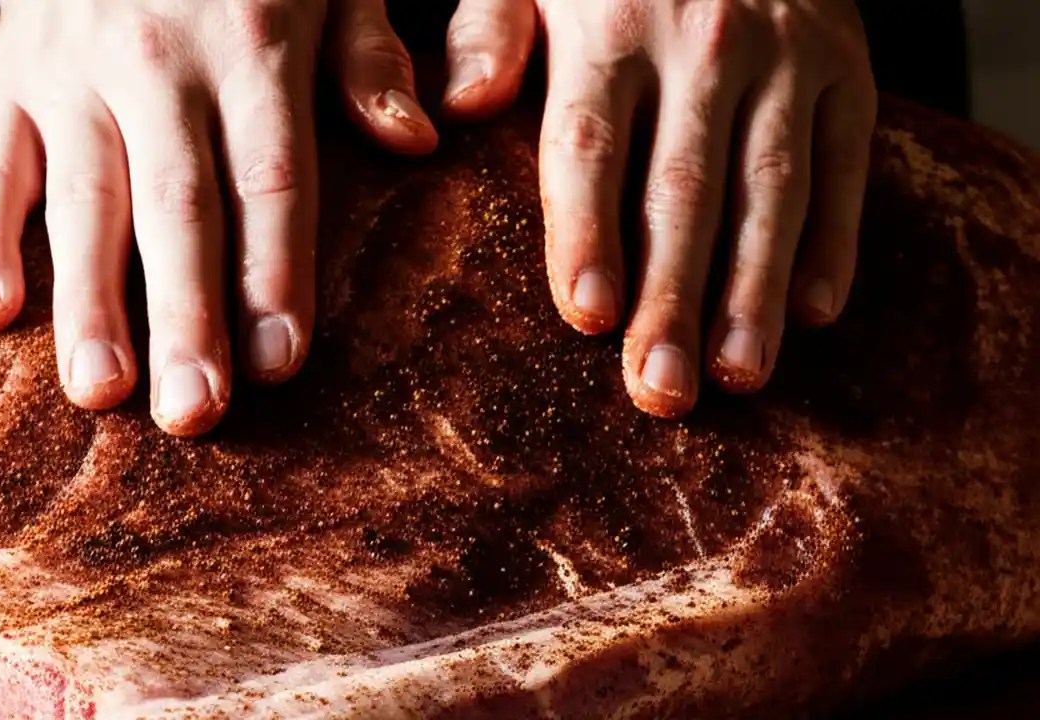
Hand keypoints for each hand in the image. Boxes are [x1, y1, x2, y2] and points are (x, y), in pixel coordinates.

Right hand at [0, 0, 437, 434]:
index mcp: (255, 40)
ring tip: (101, 393)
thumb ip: (369, 56)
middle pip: (178, 208)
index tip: (280, 363)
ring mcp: (73, 67)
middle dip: (185, 317)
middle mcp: (158, 61)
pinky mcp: (11, 71)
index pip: (270, 177)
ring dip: (90, 302)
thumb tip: (415, 139)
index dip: (275, 274)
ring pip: (83, 200)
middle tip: (192, 414)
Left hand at [443, 0, 876, 416]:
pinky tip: (815, 315)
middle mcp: (703, 43)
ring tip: (740, 378)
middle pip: (683, 189)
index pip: (591, 146)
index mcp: (608, 25)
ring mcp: (786, 54)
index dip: (587, 234)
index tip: (588, 319)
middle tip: (660, 392)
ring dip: (754, 290)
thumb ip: (488, 31)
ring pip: (770, 190)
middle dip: (673, 298)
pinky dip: (837, 240)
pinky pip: (848, 163)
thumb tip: (457, 111)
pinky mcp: (849, 64)